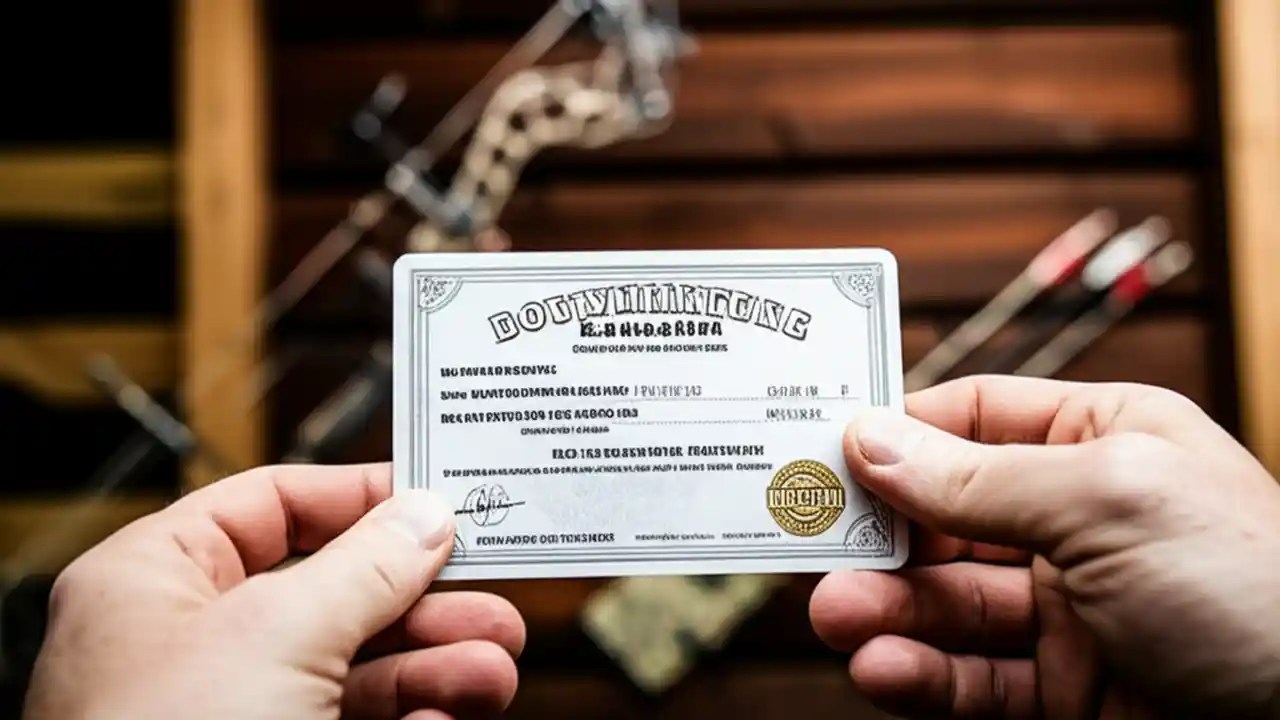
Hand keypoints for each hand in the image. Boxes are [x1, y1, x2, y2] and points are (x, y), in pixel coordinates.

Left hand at [22, 463, 523, 719]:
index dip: (359, 498)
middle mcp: (193, 645)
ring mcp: (233, 711)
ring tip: (492, 668)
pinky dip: (412, 716)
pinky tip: (446, 715)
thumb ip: (364, 566)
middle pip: (335, 590)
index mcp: (156, 583)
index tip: (436, 501)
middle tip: (487, 597)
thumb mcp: (277, 635)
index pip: (270, 506)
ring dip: (436, 664)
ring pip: (356, 667)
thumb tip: (421, 518)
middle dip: (424, 600)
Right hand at [809, 375, 1279, 718]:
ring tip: (835, 617)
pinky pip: (970, 678)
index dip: (899, 431)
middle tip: (811, 544)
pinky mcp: (1063, 691)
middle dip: (879, 533)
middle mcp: (1080, 522)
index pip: (975, 418)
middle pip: (945, 515)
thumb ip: (979, 476)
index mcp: (1105, 444)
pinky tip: (882, 670)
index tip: (822, 446)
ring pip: (947, 601)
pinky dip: (920, 675)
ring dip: (885, 609)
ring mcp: (1069, 611)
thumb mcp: (1108, 502)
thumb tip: (871, 437)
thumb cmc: (1255, 591)